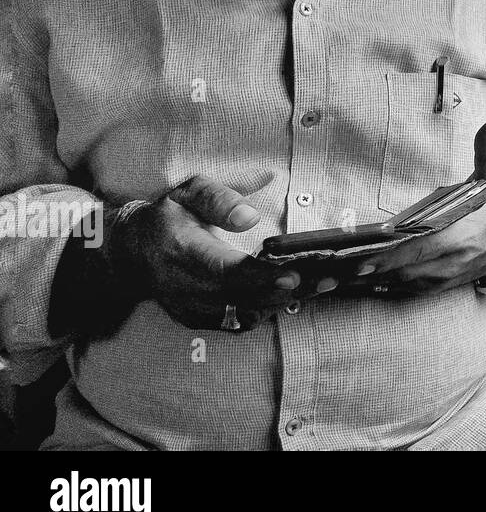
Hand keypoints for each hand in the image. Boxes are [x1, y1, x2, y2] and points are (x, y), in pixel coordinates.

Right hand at [110, 173, 330, 330]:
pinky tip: (302, 292)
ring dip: (289, 301)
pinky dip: (273, 308)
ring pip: (248, 312)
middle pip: (245, 296)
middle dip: (291, 290)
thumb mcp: (187, 191)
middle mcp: (188, 288)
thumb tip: (249, 217)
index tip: (293, 276)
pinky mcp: (202, 320)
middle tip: (331, 277)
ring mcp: (194, 309)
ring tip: (329, 282)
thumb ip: (218, 199)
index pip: (226, 272)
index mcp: (184, 252)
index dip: (261, 278)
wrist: (129, 253)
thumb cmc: (167, 215)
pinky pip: (243, 320)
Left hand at [344, 118, 485, 297]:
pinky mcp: (439, 285)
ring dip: (370, 280)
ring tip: (334, 277)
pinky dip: (380, 286)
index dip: (395, 254)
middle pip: (406, 270)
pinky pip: (406, 289)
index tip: (365, 255)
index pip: (426, 247)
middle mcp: (455, 260)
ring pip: (402, 283)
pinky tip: (355, 281)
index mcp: (467, 233)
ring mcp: (446, 276)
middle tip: (332, 269)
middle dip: (370, 269)